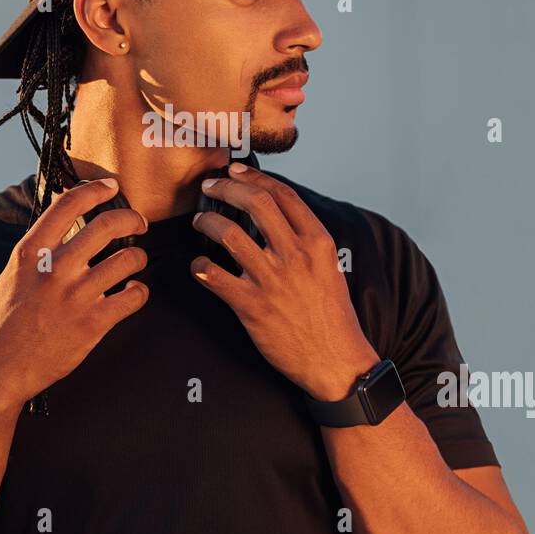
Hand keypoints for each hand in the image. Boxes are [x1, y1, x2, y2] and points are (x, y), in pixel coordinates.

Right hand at [0, 178, 149, 412]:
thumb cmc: (0, 327)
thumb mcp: (10, 277)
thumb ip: (36, 254)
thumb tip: (61, 229)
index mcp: (30, 254)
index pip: (67, 204)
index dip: (95, 190)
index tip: (110, 187)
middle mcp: (54, 269)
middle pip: (107, 225)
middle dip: (131, 218)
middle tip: (138, 222)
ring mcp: (75, 296)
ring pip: (128, 259)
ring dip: (138, 256)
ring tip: (135, 261)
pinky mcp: (93, 324)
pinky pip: (134, 297)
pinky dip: (139, 292)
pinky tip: (133, 293)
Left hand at [191, 163, 379, 400]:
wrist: (336, 361)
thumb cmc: (331, 316)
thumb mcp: (329, 267)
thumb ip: (305, 240)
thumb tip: (276, 216)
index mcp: (317, 242)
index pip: (282, 195)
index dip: (254, 178)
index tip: (235, 172)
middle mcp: (295, 255)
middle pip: (255, 203)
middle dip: (225, 189)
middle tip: (209, 188)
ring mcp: (273, 280)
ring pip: (229, 233)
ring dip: (207, 222)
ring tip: (199, 222)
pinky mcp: (253, 306)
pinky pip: (215, 277)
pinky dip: (201, 267)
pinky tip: (199, 266)